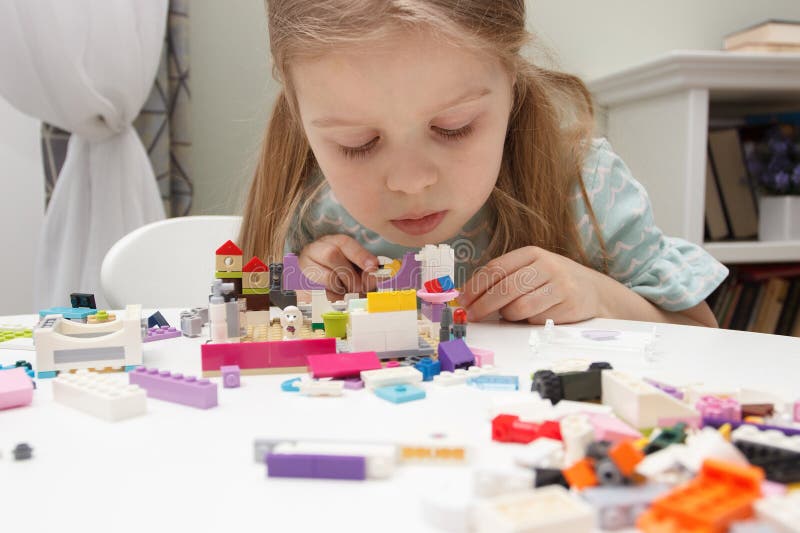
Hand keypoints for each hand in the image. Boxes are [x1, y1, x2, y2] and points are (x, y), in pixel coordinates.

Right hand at [297, 234, 377, 298]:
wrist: (312, 282)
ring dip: (340, 287)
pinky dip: (331, 297)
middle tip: (359, 287)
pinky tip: (335, 296)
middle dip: (350, 275)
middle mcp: (316, 249)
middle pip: (332, 255)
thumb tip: (376, 276)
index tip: (373, 266)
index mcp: (333, 242)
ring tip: (346, 292)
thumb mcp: (355, 269)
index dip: (360, 254)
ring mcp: (305, 264)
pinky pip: (317, 292)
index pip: (345, 242)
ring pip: (324, 274)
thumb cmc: (339, 273)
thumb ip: (366, 272)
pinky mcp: (299, 282)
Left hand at [458, 246, 603, 323]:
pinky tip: (534, 315)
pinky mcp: (568, 305)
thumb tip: (469, 297)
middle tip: (472, 316)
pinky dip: (528, 321)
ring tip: (511, 314)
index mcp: (531, 253)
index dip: (475, 286)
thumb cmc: (552, 281)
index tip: (462, 301)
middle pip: (504, 288)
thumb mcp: (530, 270)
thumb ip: (503, 279)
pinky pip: (536, 319)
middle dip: (483, 305)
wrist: (593, 290)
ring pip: (519, 307)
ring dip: (508, 315)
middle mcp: (546, 265)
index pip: (495, 268)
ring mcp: (559, 284)